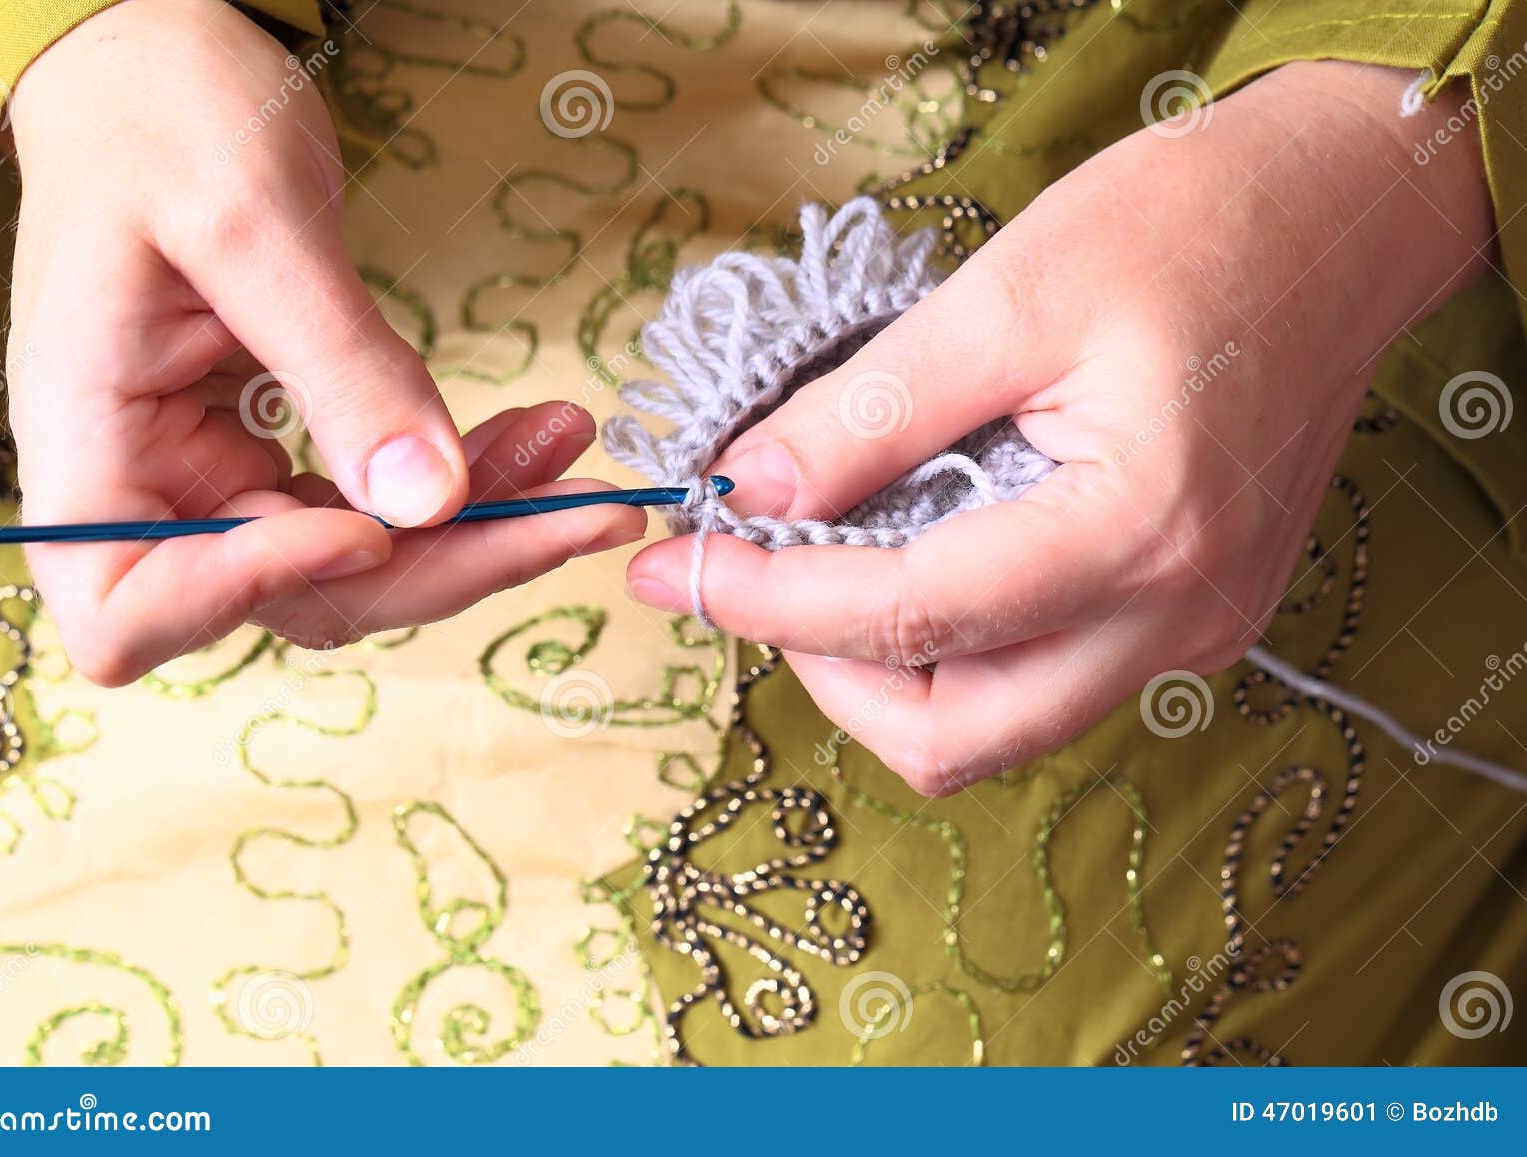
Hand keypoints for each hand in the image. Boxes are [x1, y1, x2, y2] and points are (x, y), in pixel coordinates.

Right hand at [6, 0, 641, 683]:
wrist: (152, 69)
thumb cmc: (160, 114)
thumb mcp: (252, 222)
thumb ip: (340, 368)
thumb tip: (428, 501)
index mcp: (85, 440)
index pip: (132, 603)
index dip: (255, 590)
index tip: (371, 528)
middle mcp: (146, 486)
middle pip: (293, 598)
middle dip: (451, 564)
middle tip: (587, 511)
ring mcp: (215, 480)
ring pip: (360, 565)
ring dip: (484, 528)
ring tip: (580, 462)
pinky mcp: (277, 458)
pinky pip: (378, 505)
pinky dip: (466, 482)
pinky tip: (539, 436)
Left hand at [626, 62, 1493, 793]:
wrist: (1338, 223)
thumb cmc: (1188, 229)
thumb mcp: (1006, 296)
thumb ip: (868, 413)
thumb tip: (752, 491)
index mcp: (1138, 532)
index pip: (911, 616)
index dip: (770, 598)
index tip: (674, 565)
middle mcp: (1175, 618)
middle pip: (955, 734)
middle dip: (825, 670)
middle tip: (749, 582)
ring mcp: (1191, 634)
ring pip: (995, 727)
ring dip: (884, 672)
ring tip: (819, 569)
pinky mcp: (1188, 620)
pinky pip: (1041, 682)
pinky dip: (951, 650)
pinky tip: (908, 564)